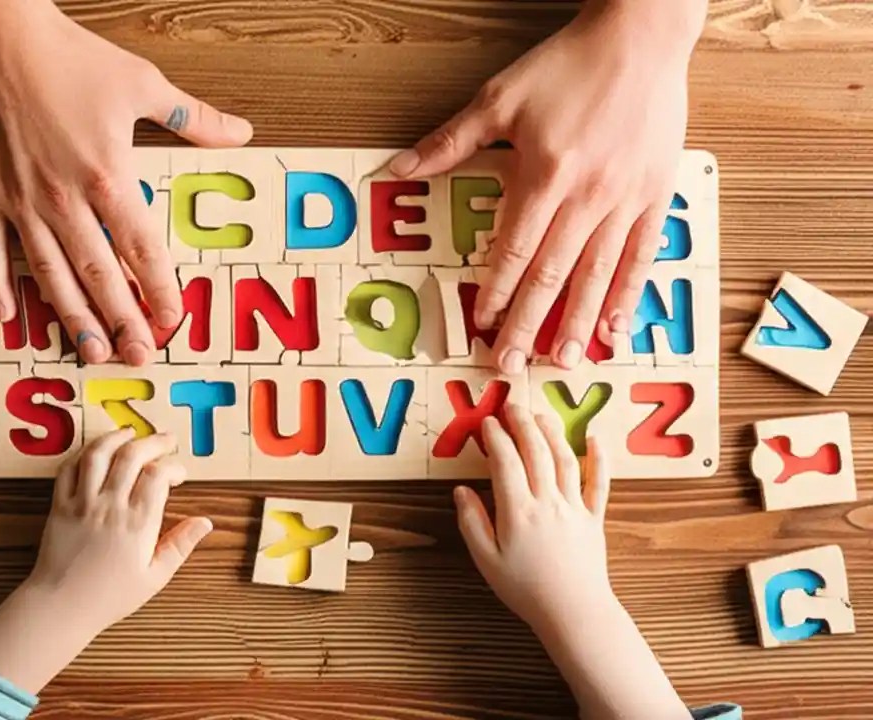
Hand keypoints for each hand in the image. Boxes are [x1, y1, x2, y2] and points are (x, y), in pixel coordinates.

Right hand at [0, 0, 253, 364]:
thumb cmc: (67, 57)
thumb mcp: (141, 84)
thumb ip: (192, 119)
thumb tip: (240, 133)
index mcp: (107, 177)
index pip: (142, 249)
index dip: (158, 290)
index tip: (170, 320)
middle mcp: (64, 200)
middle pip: (99, 275)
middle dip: (121, 321)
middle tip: (136, 356)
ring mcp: (20, 202)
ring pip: (50, 275)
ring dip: (71, 318)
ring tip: (89, 352)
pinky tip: (8, 316)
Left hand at [0, 429, 211, 691]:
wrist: (61, 606)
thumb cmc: (110, 596)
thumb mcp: (154, 577)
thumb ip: (180, 545)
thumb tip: (205, 522)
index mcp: (138, 524)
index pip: (158, 475)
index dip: (173, 466)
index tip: (179, 473)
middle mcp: (110, 506)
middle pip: (132, 455)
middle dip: (153, 441)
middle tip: (166, 439)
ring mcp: (82, 502)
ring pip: (99, 454)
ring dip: (116, 437)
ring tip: (130, 433)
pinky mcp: (59, 505)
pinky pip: (69, 468)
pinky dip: (84, 453)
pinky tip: (97, 451)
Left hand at [391, 0, 704, 372]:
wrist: (642, 38)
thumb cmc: (568, 65)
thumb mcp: (499, 97)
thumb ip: (449, 142)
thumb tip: (397, 169)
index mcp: (546, 175)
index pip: (515, 249)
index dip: (497, 291)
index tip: (483, 323)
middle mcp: (588, 196)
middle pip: (552, 274)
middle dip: (529, 324)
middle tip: (512, 364)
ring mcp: (626, 200)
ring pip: (598, 275)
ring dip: (577, 323)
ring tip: (563, 362)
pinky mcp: (656, 196)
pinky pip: (641, 257)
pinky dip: (627, 295)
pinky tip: (615, 328)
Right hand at [454, 405, 613, 633]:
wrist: (573, 612)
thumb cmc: (525, 589)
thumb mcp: (486, 560)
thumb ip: (472, 522)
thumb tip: (461, 491)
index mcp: (518, 511)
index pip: (505, 462)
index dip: (495, 438)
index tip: (487, 422)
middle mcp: (548, 502)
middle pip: (535, 452)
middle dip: (522, 424)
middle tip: (512, 405)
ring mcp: (574, 508)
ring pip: (564, 460)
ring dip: (552, 433)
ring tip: (541, 415)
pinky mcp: (593, 519)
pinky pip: (598, 483)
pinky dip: (599, 459)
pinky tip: (595, 438)